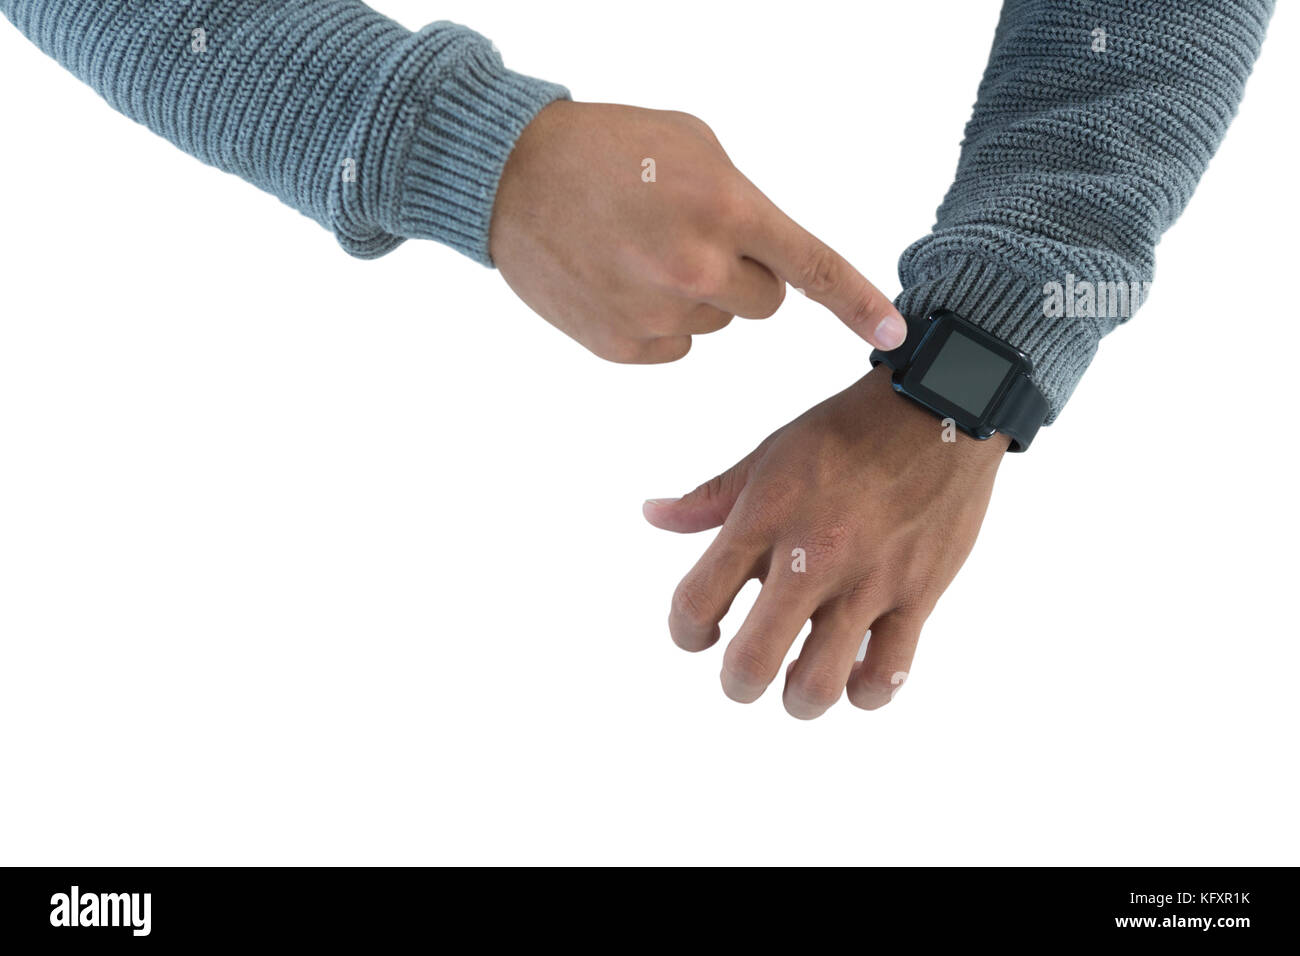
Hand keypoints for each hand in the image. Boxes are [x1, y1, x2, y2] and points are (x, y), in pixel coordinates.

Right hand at [489, 101, 906, 362]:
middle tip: (691, 239)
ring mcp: (656, 314)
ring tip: (640, 252)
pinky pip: (674, 346)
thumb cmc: (607, 148)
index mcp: (726, 210)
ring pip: (715, 324)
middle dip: (743, 276)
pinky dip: (657, 320)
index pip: (813, 268)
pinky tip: (620, 280)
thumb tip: (769, 256)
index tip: (896, 335)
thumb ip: (744, 203)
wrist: (510, 176)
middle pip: (764, 304)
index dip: (859, 305)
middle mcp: (697, 270)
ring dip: (694, 296)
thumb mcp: (694, 146)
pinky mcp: (621, 346)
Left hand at [643, 365, 1007, 717]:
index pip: (694, 602)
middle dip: (737, 684)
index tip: (701, 633)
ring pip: (819, 685)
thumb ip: (709, 498)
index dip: (685, 633)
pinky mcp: (918, 595)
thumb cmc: (845, 433)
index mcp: (763, 519)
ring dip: (800, 701)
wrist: (938, 409)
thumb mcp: (768, 455)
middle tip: (745, 676)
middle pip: (751, 662)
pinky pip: (888, 674)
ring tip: (800, 686)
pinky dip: (867, 693)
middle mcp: (810, 556)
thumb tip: (652, 515)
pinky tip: (858, 678)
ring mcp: (866, 582)